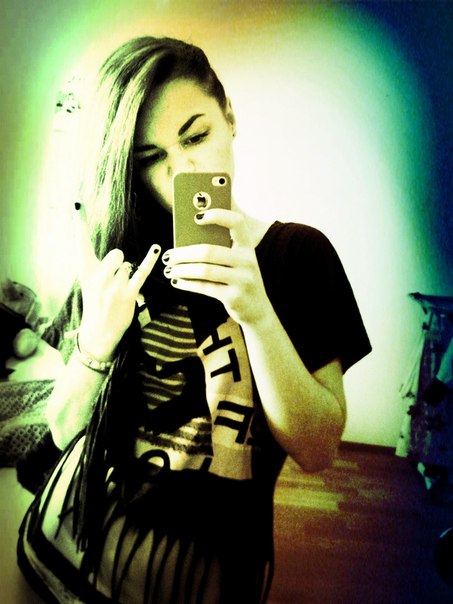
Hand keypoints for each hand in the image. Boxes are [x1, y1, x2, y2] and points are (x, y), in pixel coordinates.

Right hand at [74, 204, 160, 359]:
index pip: (82, 243)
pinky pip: (142, 272)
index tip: (78, 204)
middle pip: (117, 253)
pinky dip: (150, 261)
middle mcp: (98, 277)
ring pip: (129, 266)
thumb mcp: (91, 284)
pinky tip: (156, 249)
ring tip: (119, 293)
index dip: (80, 224)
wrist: (98, 333)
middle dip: (120, 264)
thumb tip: (121, 257)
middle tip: (113, 282)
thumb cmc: (97, 305)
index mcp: (86, 272)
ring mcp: (113, 286)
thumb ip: (101, 268)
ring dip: (128, 276)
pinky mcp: (128, 294)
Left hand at [162, 209, 269, 325]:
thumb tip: (186, 240)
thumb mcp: (238, 262)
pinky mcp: (235, 297)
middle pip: (208, 251)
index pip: (236, 222)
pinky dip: (187, 284)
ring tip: (169, 270)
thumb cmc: (240, 280)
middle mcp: (248, 261)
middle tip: (168, 256)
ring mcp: (243, 280)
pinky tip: (177, 282)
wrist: (258, 310)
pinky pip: (205, 287)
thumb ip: (221, 249)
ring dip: (182, 270)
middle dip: (183, 254)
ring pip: (204, 270)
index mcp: (248, 247)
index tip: (196, 217)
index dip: (217, 215)